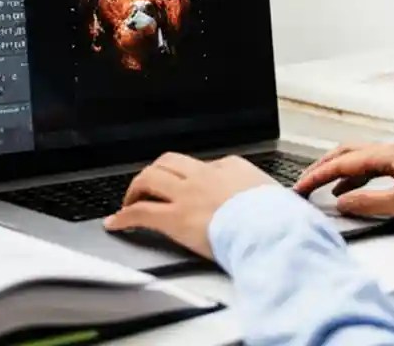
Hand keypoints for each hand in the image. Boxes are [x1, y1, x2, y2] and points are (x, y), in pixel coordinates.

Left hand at [104, 153, 277, 258]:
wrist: (271, 231)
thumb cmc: (277, 219)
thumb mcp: (274, 195)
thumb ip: (260, 193)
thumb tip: (266, 199)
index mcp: (230, 167)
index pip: (202, 165)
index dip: (189, 178)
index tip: (186, 188)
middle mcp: (204, 175)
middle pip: (168, 162)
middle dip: (154, 173)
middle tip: (147, 186)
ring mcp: (187, 194)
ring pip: (149, 179)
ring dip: (136, 189)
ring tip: (129, 201)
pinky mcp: (174, 218)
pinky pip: (140, 212)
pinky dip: (124, 217)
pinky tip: (116, 223)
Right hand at [293, 142, 393, 236]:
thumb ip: (368, 202)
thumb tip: (340, 202)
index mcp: (393, 154)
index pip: (345, 161)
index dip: (319, 174)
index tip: (301, 186)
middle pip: (351, 152)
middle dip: (325, 166)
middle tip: (306, 181)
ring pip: (364, 160)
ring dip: (341, 172)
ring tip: (324, 188)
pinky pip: (377, 169)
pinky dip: (359, 179)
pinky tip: (354, 193)